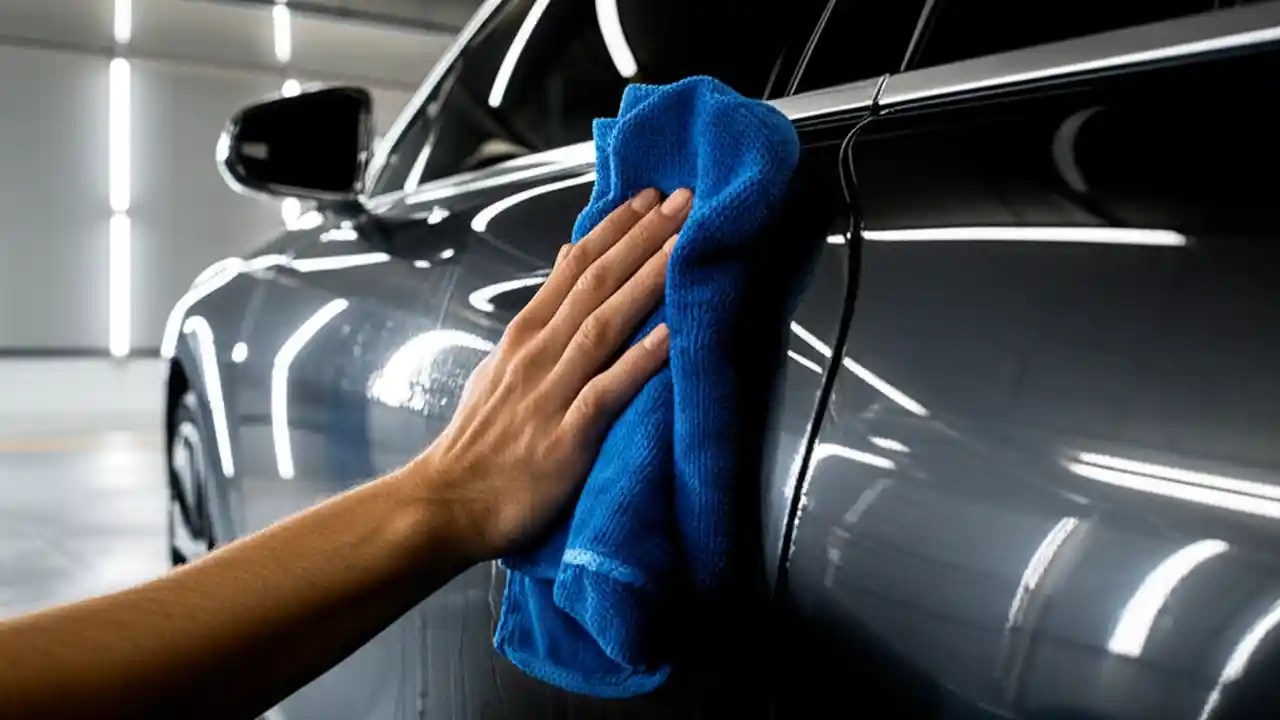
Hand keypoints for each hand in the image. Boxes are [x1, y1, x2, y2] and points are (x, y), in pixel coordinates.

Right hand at [410, 187, 692, 560]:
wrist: (447, 502)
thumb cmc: (480, 439)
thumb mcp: (501, 363)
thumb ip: (540, 313)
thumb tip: (566, 258)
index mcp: (525, 335)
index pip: (573, 267)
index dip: (614, 228)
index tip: (650, 196)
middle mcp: (538, 354)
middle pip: (595, 283)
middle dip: (642, 238)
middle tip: (684, 200)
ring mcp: (551, 393)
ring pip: (604, 324)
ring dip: (647, 281)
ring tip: (685, 245)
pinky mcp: (565, 438)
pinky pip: (607, 391)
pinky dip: (639, 361)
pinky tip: (672, 335)